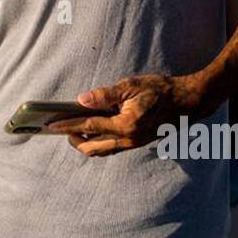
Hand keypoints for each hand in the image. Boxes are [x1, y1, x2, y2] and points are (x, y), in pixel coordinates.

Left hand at [44, 73, 202, 156]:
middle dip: (74, 140)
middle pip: (92, 148)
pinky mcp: (137, 142)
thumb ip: (105, 95)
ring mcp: (133, 144)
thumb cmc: (159, 90)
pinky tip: (93, 131)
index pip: (89, 128)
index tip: (51, 125)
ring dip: (86, 143)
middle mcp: (128, 140)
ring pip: (102, 151)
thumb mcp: (131, 86)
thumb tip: (81, 100)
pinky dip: (99, 142)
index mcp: (125, 125)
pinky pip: (112, 147)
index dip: (68, 125)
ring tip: (73, 130)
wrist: (186, 102)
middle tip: (60, 128)